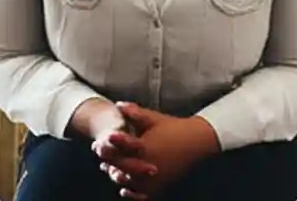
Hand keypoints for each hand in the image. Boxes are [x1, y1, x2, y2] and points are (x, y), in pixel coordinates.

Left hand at [97, 102, 218, 198]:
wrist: (196, 142)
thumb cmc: (173, 128)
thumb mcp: (153, 118)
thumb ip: (135, 112)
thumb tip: (117, 105)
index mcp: (146, 147)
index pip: (123, 147)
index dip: (112, 142)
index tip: (105, 136)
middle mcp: (149, 165)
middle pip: (122, 166)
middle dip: (110, 159)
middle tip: (99, 152)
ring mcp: (155, 178)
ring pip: (129, 181)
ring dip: (116, 176)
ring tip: (108, 169)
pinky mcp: (161, 186)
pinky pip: (142, 194)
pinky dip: (132, 193)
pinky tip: (124, 188)